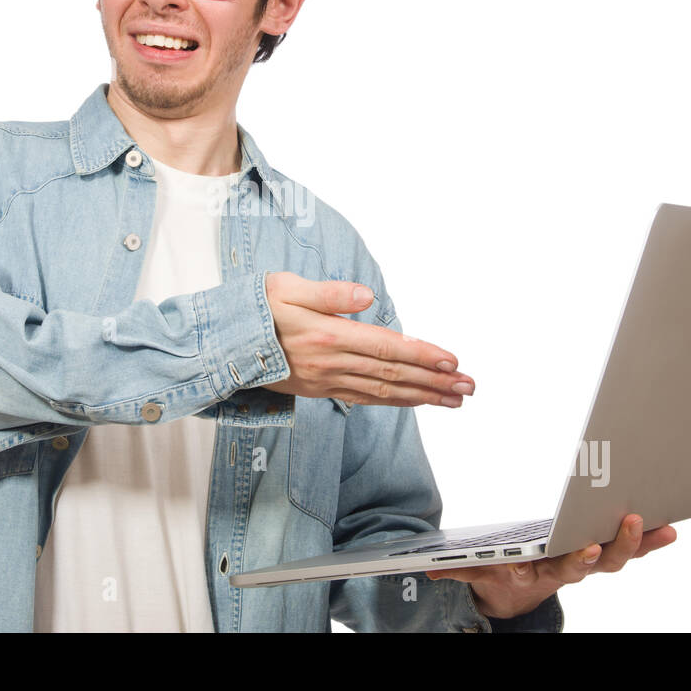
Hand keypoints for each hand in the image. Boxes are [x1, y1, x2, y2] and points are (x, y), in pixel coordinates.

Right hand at [261, 271, 473, 407]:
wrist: (221, 344)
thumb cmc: (256, 308)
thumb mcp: (286, 288)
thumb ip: (328, 293)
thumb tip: (366, 296)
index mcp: (327, 335)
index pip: (385, 347)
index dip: (421, 356)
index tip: (453, 362)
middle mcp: (330, 363)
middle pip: (392, 374)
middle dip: (434, 381)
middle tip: (469, 386)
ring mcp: (326, 380)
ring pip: (383, 391)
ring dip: (422, 396)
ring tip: (454, 399)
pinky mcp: (320, 389)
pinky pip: (364, 398)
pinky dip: (394, 401)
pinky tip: (414, 402)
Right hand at [425, 514, 677, 619]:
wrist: (519, 595)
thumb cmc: (503, 579)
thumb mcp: (482, 576)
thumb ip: (462, 571)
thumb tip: (430, 568)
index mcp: (546, 572)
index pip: (563, 568)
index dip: (575, 560)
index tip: (583, 548)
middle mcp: (573, 568)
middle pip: (602, 561)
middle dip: (618, 543)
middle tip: (630, 520)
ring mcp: (589, 561)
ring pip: (620, 554)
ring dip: (644, 541)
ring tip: (667, 526)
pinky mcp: (600, 550)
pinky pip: (629, 547)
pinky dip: (650, 540)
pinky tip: (670, 528)